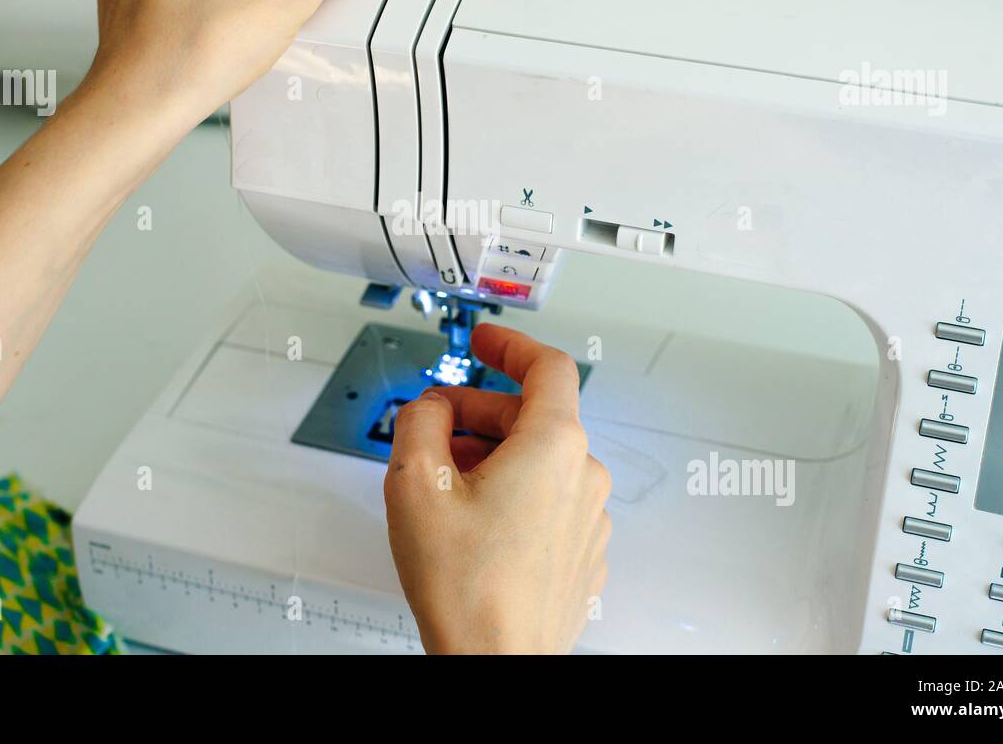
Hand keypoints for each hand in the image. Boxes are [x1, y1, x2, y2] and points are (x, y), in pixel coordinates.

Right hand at [384, 324, 610, 653]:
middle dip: (481, 411)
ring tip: (446, 484)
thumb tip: (430, 407)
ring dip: (494, 457)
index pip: (547, 365)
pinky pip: (549, 501)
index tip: (486, 340)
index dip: (510, 343)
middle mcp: (584, 476)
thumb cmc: (467, 588)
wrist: (497, 663)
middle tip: (436, 424)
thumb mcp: (414, 483)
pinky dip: (513, 493)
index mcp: (554, 446)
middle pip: (535, 416)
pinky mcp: (582, 552)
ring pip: (541, 461)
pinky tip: (473, 521)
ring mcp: (588, 518)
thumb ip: (419, 421)